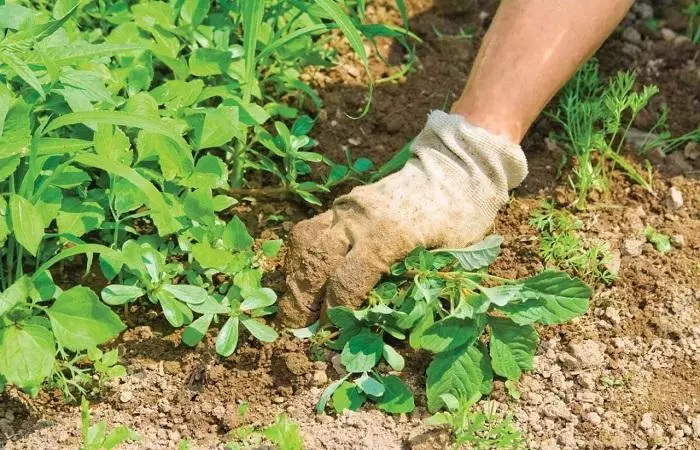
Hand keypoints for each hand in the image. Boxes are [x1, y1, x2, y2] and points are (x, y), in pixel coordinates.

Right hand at [277, 111, 527, 327]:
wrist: (457, 166)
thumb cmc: (462, 216)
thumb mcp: (451, 256)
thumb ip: (417, 285)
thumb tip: (384, 322)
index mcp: (388, 236)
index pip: (346, 282)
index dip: (335, 312)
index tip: (333, 332)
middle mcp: (359, 219)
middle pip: (315, 261)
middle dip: (302, 298)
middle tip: (300, 326)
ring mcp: (348, 207)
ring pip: (305, 242)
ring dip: (296, 275)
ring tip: (298, 301)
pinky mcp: (345, 202)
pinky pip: (312, 228)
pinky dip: (305, 255)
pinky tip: (308, 274)